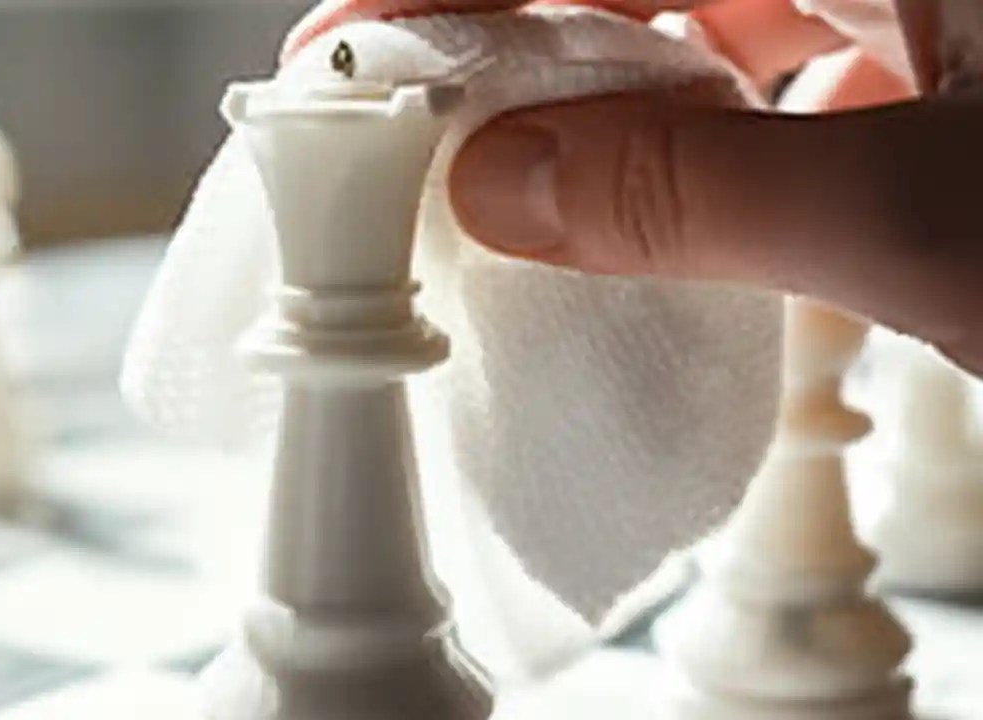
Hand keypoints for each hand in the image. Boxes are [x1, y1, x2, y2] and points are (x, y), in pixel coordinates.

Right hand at [449, 52, 982, 374]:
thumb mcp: (916, 218)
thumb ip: (700, 190)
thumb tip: (503, 184)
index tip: (352, 43)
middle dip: (516, 49)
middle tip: (413, 129)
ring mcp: (926, 17)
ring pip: (708, 36)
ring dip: (600, 107)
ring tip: (506, 177)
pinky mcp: (941, 81)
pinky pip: (774, 93)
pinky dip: (693, 148)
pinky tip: (650, 203)